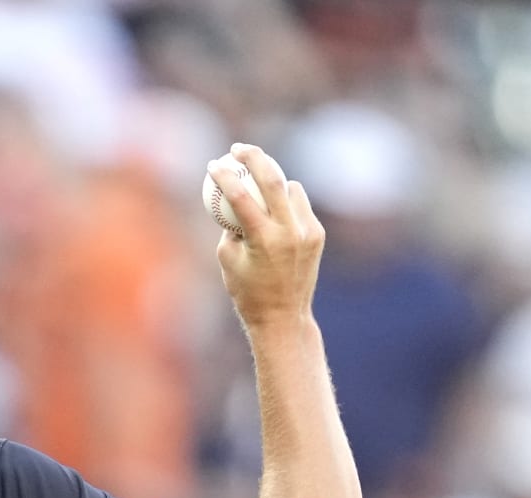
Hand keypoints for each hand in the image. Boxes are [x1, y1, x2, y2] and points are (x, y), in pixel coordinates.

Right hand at [208, 143, 325, 328]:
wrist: (283, 316)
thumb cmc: (246, 291)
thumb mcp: (227, 259)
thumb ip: (229, 226)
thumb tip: (228, 197)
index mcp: (264, 239)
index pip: (241, 196)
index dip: (224, 176)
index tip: (212, 164)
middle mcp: (290, 232)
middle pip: (273, 179)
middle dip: (253, 157)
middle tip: (238, 148)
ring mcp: (308, 231)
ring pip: (290, 189)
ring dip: (273, 181)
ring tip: (255, 181)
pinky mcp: (317, 234)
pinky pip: (299, 205)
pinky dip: (285, 201)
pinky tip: (273, 205)